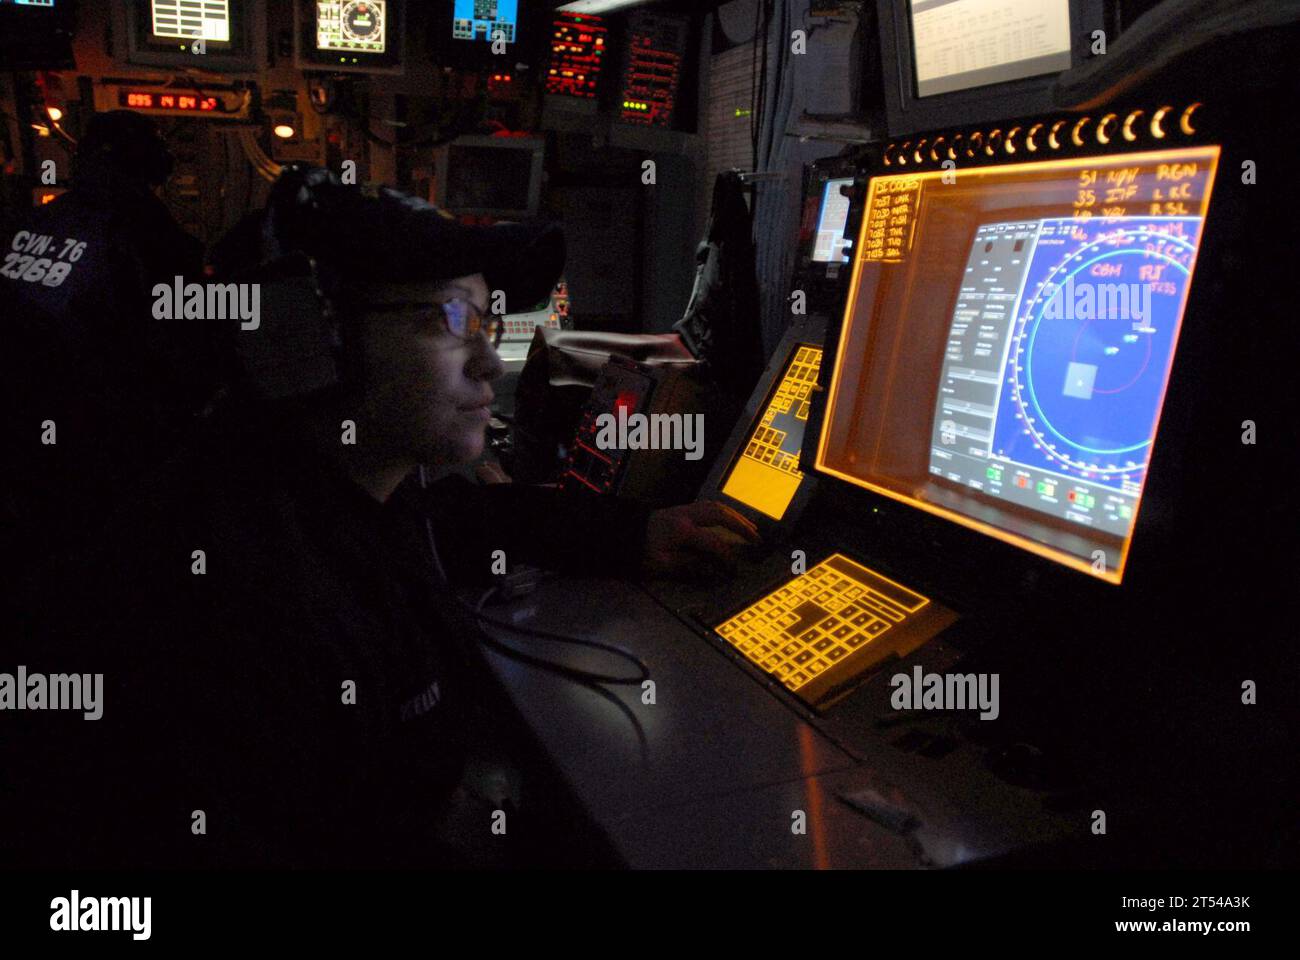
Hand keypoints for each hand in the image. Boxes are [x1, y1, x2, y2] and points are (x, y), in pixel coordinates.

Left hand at [641, 500, 760, 581]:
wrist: (621, 535)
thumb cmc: (640, 552)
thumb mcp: (661, 565)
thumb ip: (688, 566)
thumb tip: (713, 570)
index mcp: (681, 531)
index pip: (713, 542)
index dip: (727, 556)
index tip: (736, 569)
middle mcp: (685, 515)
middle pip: (720, 514)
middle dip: (741, 526)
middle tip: (757, 539)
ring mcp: (683, 509)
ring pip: (716, 506)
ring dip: (735, 516)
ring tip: (750, 528)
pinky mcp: (681, 510)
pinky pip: (708, 506)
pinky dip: (724, 512)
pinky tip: (731, 520)